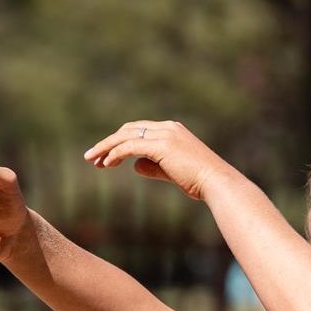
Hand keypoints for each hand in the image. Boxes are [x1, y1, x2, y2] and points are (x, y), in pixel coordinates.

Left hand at [82, 119, 234, 200]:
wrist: (217, 182)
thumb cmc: (200, 181)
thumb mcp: (173, 172)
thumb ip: (153, 167)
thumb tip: (135, 166)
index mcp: (172, 130)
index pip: (139, 130)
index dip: (120, 142)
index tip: (107, 156)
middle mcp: (167, 127)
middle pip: (128, 129)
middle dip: (109, 143)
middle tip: (93, 158)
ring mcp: (164, 134)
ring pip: (125, 136)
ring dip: (106, 147)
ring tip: (93, 160)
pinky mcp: (160, 146)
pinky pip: (129, 147)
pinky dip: (115, 154)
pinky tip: (107, 163)